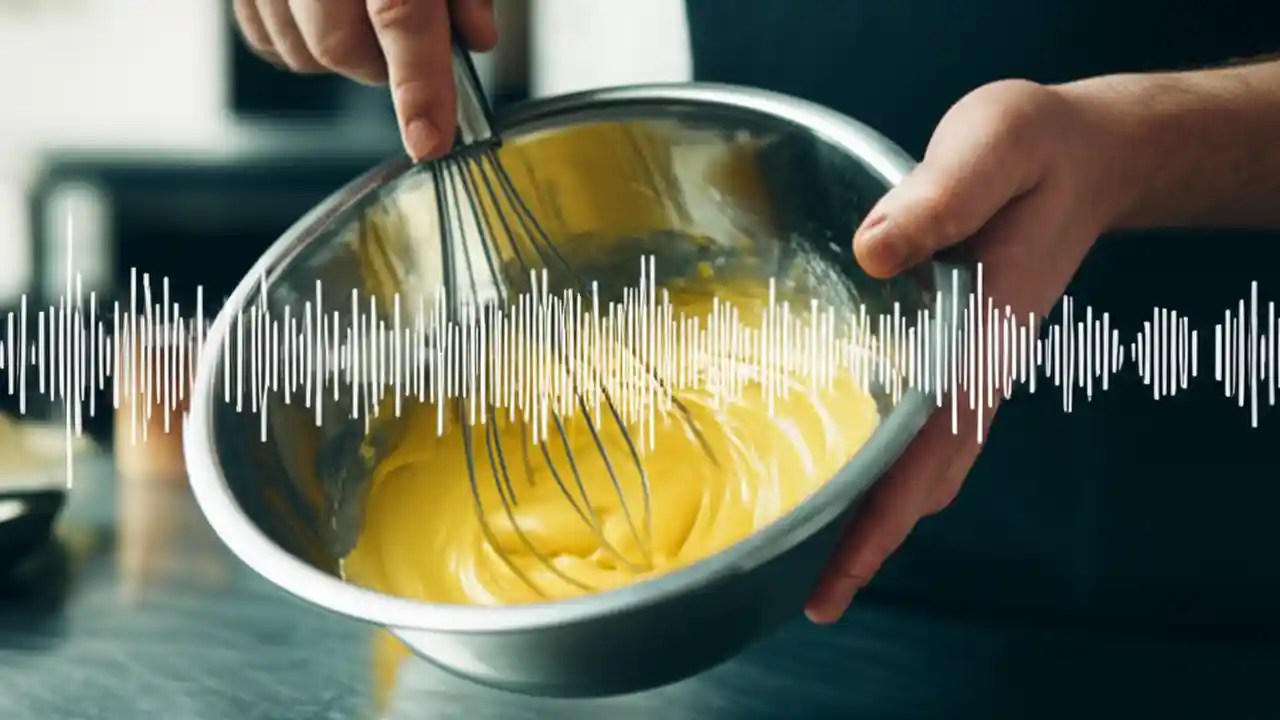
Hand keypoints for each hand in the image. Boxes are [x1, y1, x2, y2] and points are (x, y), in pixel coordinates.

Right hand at [232, 0, 497, 159]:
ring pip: (299, 50)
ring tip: (363, 18)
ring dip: (340, 57)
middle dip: (381, 68)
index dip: (419, 87)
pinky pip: (262, 35)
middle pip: (340, 46)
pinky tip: (321, 14)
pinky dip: (297, 42)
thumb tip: (476, 37)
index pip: (400, 15)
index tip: (429, 139)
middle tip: (409, 50)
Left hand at [805, 79, 1123, 622]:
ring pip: (924, 465)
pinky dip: (888, 468)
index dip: (879, 518)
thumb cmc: (1036, 150)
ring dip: (877, 514)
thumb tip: (873, 254)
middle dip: (867, 542)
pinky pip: (921, 429)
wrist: (1085, 155)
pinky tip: (851, 473)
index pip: (927, 449)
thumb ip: (939, 198)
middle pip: (923, 481)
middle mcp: (977, 370)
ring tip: (818, 557)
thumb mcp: (992, 146)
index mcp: (982, 337)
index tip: (834, 577)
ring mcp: (971, 368)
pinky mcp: (959, 352)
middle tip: (812, 599)